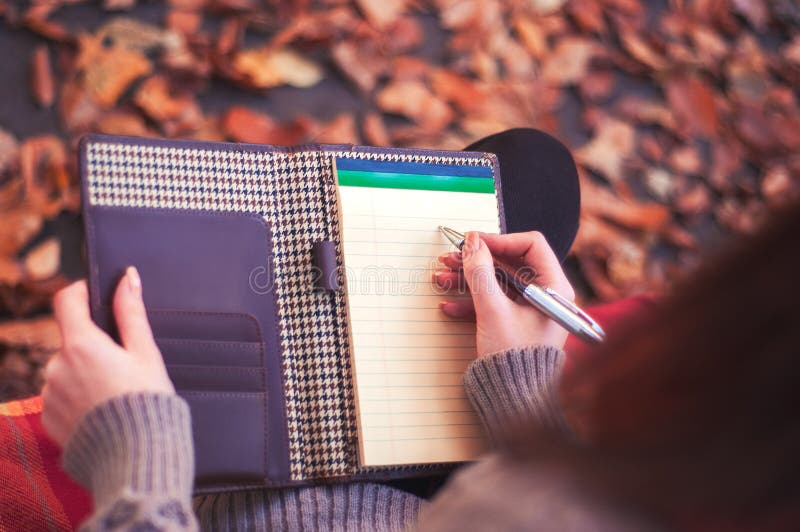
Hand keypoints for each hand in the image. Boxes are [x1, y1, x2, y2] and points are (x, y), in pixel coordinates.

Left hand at [42, 267, 173, 446]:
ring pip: (65, 369)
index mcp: (82, 344)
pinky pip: (61, 396)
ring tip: (115, 392)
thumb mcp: (146, 353)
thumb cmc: (147, 402)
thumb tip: (127, 277)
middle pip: (71, 340)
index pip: (66, 300)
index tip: (95, 296)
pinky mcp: (48, 418)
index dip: (81, 292)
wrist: (136, 456)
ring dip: (84, 372)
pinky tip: (103, 410)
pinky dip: (78, 397)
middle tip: (123, 364)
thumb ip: (131, 313)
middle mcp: (57, 366)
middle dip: (92, 344)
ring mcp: (49, 393)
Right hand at [434, 231, 574, 355]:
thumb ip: (480, 273)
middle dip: (476, 261)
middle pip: (509, 263)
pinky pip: (494, 302)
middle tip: (450, 257)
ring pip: (497, 282)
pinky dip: (471, 301)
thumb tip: (472, 243)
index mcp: (554, 288)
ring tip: (441, 279)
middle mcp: (546, 295)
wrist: (515, 400)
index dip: (499, 240)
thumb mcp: (493, 311)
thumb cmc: (514, 359)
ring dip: (467, 280)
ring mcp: (530, 309)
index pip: (530, 245)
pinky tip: (449, 306)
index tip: (472, 242)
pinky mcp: (516, 323)